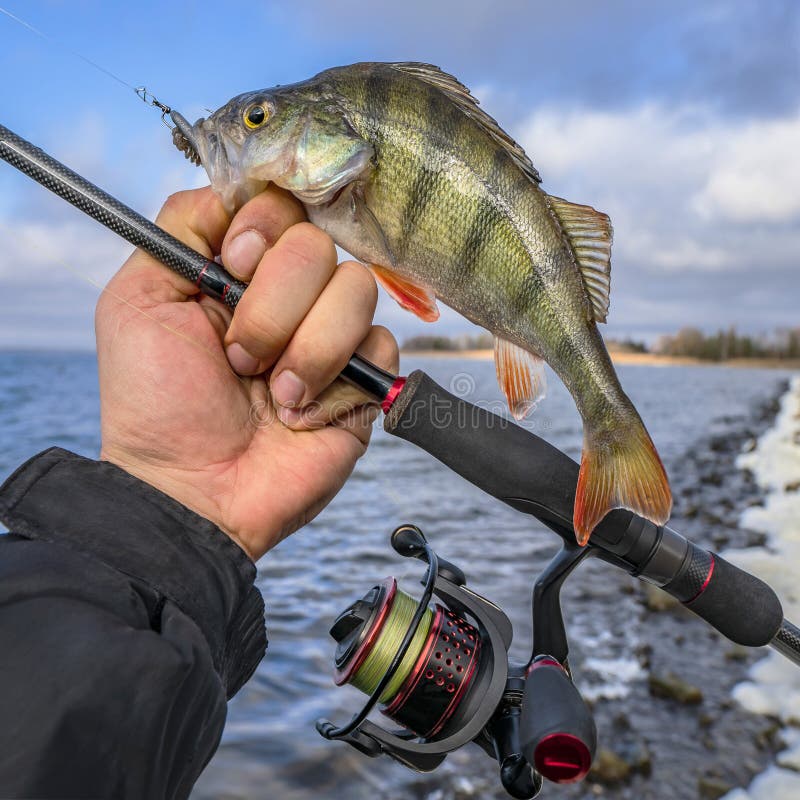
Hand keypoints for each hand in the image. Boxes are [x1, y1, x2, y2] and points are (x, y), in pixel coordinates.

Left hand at [96, 186, 397, 560]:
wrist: (194, 490)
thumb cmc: (156, 403)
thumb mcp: (137, 301)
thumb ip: (181, 227)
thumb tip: (235, 186)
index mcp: (241, 268)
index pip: (280, 203)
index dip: (263, 227)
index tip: (232, 268)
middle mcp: (291, 293)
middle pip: (318, 244)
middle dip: (273, 306)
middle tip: (239, 357)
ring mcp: (331, 334)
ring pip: (357, 289)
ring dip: (305, 349)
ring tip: (272, 395)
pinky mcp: (365, 378)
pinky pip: (382, 344)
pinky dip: (335, 383)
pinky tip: (301, 414)